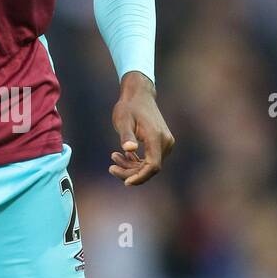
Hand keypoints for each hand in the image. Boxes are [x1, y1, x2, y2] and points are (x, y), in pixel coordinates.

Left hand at [109, 71, 174, 186]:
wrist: (139, 94)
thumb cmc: (129, 106)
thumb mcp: (123, 120)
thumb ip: (126, 135)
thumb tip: (130, 149)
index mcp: (156, 137)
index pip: (153, 166)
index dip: (140, 177)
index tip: (126, 183)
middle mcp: (165, 142)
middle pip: (150, 168)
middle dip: (130, 172)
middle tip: (111, 168)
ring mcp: (165, 143)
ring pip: (150, 165)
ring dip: (131, 166)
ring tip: (113, 156)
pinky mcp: (162, 143)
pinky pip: (150, 159)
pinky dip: (136, 161)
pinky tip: (122, 155)